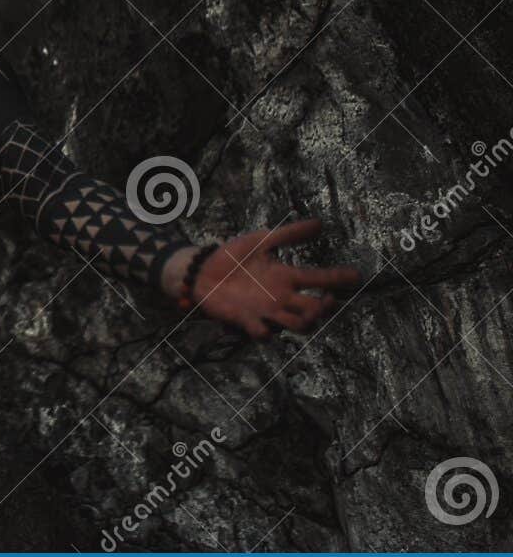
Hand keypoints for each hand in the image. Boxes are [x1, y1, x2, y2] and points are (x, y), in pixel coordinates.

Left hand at [180, 219, 360, 336]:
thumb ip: (289, 234)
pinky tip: (265, 325)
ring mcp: (265, 311)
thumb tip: (321, 223)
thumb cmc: (232, 256)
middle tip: (329, 299)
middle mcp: (281, 297)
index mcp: (286, 276)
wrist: (200, 270)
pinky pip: (262, 333)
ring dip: (305, 321)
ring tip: (310, 312)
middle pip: (314, 309)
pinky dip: (265, 332)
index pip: (318, 279)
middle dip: (326, 307)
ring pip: (297, 325)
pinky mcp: (246, 320)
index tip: (356, 275)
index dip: (338, 278)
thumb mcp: (261, 240)